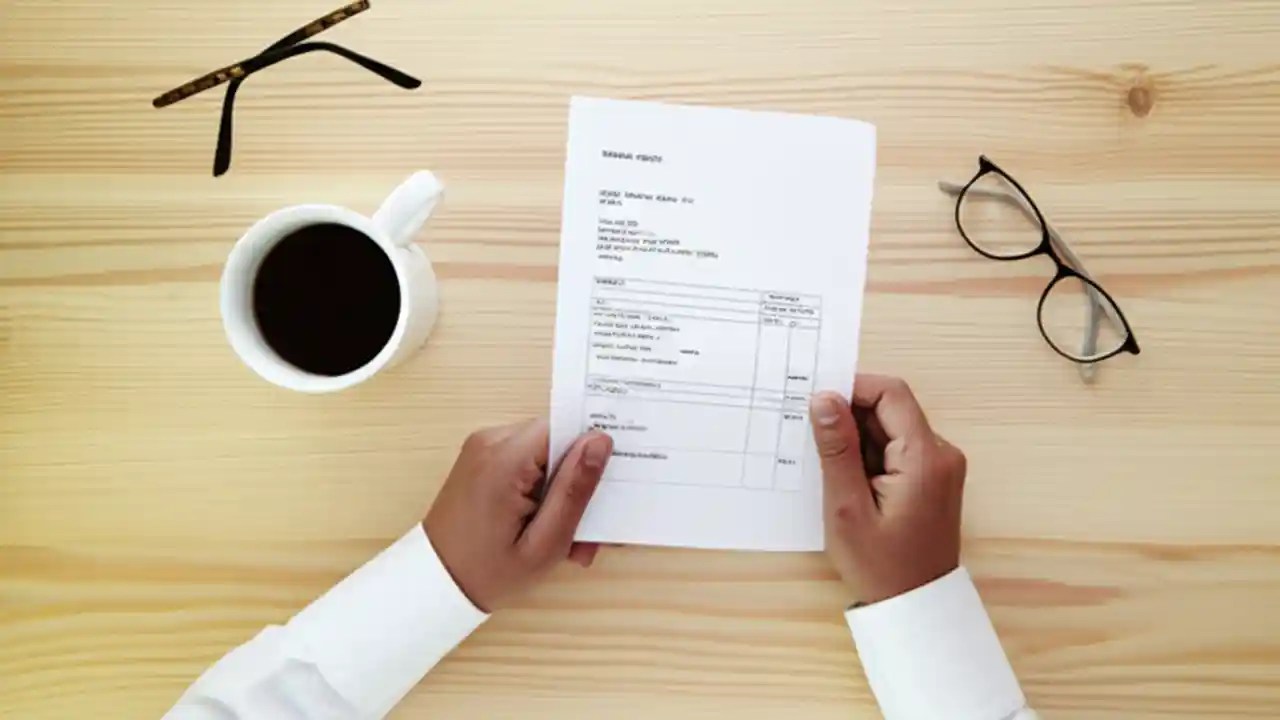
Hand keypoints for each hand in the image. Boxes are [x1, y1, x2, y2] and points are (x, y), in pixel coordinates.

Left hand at [424, 419, 612, 611]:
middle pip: (556, 442)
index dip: (589, 453)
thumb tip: (601, 441)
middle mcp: (491, 442)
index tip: (606, 488)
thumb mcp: (544, 543)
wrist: (433, 584)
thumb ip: (574, 490)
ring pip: (545, 455)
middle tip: (587, 533)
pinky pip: (525, 463)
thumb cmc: (488, 572)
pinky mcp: (481, 460)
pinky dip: (541, 492)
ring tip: (566, 540)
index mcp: (504, 459)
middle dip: (577, 483)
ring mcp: (482, 449)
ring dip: (561, 493)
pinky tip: (545, 528)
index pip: (564, 427)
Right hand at [808, 375, 964, 604]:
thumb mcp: (847, 507)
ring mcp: (941, 466)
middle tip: (816, 445)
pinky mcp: (934, 478)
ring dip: (859, 439)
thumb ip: (837, 448)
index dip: (852, 389)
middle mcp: (942, 454)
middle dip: (851, 418)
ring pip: (892, 428)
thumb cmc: (880, 566)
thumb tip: (823, 398)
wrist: (915, 606)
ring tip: (834, 474)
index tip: (817, 406)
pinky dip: (871, 455)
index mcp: (925, 457)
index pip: (891, 393)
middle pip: (892, 409)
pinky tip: (851, 483)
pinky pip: (898, 448)